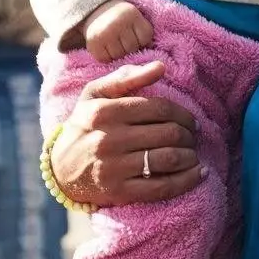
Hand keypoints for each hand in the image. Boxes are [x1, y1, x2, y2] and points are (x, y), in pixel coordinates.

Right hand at [52, 63, 201, 207]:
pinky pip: (162, 187)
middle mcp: (108, 139)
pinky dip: (187, 180)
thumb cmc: (85, 125)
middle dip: (189, 135)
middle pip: (169, 133)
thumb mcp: (95, 95)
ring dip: (190, 156)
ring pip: (169, 159)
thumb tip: (160, 66)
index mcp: (104, 112)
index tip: (191, 120)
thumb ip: (126, 77)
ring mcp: (113, 167)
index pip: (159, 108)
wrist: (60, 169)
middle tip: (192, 137)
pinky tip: (199, 173)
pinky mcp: (118, 192)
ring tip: (192, 154)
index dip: (183, 114)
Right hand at [82, 0, 154, 62]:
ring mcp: (104, 34)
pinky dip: (107, 58)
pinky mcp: (94, 43)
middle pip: (132, 48)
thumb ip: (144, 34)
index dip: (142, 42)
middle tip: (125, 43)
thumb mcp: (136, 20)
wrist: (98, 12)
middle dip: (131, 49)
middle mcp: (117, 23)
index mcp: (131, 15)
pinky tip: (107, 50)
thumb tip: (150, 53)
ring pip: (119, 56)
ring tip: (117, 46)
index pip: (145, 39)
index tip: (136, 38)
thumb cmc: (123, 20)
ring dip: (119, 55)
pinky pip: (105, 59)